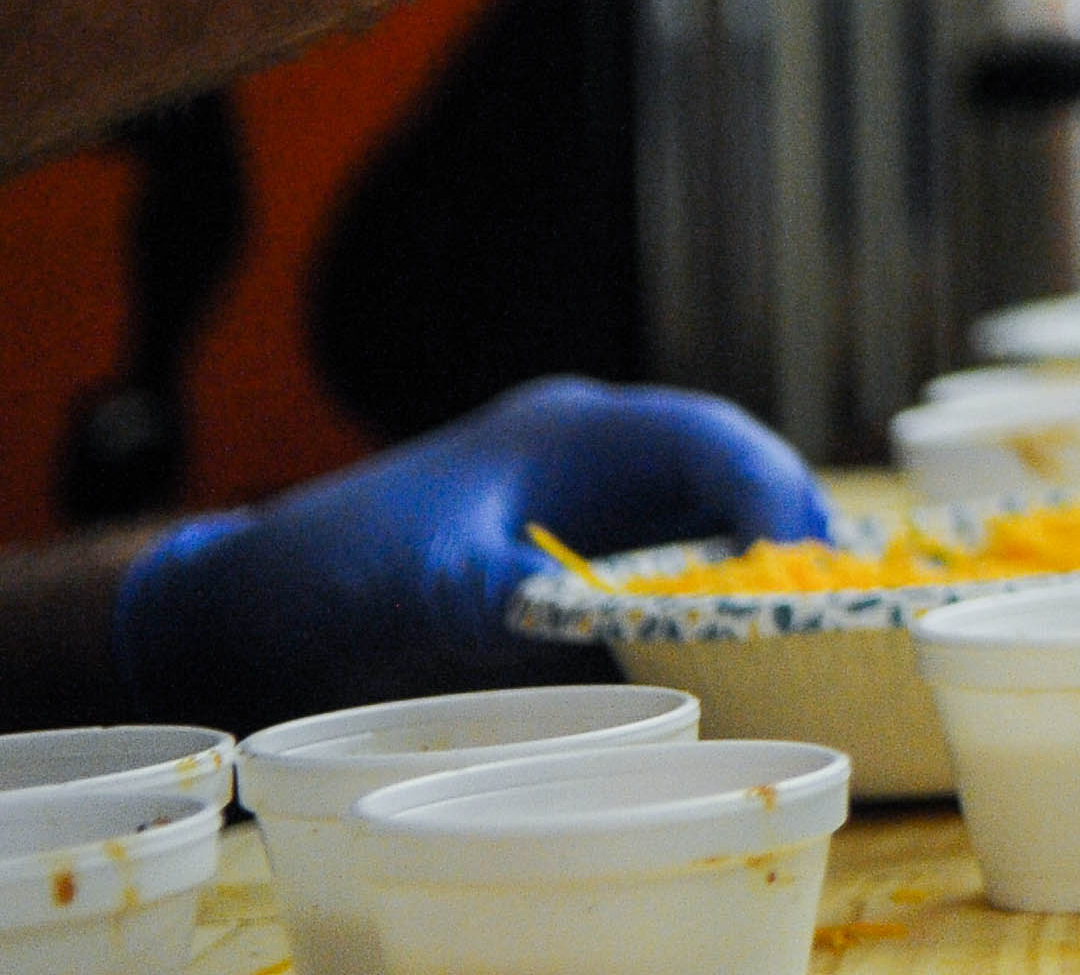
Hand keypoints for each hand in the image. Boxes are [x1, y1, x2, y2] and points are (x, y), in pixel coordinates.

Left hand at [113, 377, 825, 727]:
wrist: (243, 610)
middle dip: (786, 523)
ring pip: (704, 517)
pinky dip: (708, 601)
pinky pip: (664, 568)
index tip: (804, 555)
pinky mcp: (564, 564)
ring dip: (756, 562)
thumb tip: (631, 637)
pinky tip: (734, 649)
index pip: (702, 437)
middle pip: (724, 470)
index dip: (767, 488)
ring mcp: (578, 508)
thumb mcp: (428, 589)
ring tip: (811, 624)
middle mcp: (587, 457)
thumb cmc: (329, 575)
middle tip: (835, 597)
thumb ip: (529, 604)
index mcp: (565, 430)